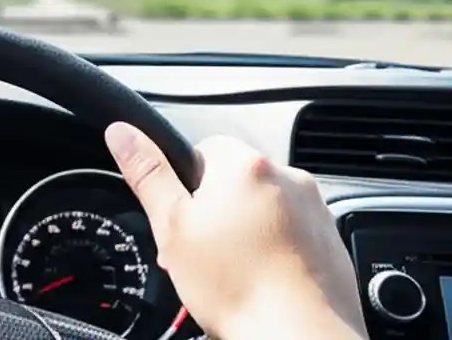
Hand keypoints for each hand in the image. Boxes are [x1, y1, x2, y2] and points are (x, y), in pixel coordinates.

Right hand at [104, 123, 367, 339]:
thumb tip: (122, 132)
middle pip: (234, 182)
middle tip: (200, 254)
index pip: (202, 149)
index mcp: (245, 164)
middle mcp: (288, 177)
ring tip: (233, 273)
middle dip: (215, 213)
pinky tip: (261, 280)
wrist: (299, 337)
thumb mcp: (173, 227)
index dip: (183, 188)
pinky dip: (274, 252)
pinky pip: (291, 235)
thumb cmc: (238, 287)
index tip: (182, 221)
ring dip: (245, 232)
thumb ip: (148, 174)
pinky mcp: (330, 241)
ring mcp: (315, 210)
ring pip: (263, 210)